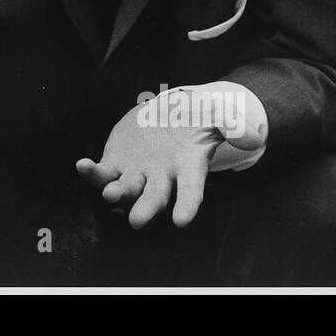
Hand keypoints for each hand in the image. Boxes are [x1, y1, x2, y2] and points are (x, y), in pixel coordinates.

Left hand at [75, 102, 222, 229]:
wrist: (169, 115)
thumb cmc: (196, 120)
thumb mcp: (217, 116)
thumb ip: (233, 125)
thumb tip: (253, 135)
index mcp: (188, 169)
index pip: (190, 192)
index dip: (187, 206)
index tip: (181, 220)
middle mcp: (161, 178)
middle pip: (154, 198)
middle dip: (146, 208)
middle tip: (137, 220)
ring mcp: (136, 173)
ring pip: (125, 189)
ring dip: (116, 192)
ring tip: (109, 193)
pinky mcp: (116, 163)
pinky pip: (102, 173)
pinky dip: (92, 173)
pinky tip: (82, 165)